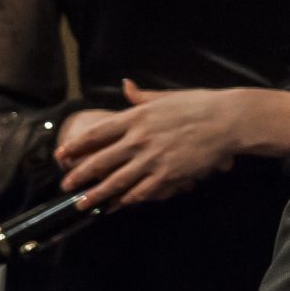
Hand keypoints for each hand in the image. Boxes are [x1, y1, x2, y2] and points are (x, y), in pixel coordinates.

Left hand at [55, 81, 289, 207]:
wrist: (226, 120)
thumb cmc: (198, 104)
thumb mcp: (166, 96)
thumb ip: (141, 96)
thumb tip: (125, 85)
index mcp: (136, 117)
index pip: (97, 134)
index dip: (76, 147)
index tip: (63, 156)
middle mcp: (139, 139)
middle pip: (100, 161)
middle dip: (80, 175)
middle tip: (66, 185)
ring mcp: (152, 159)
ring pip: (116, 181)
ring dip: (97, 194)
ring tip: (83, 203)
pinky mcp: (167, 175)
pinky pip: (141, 191)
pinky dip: (127, 200)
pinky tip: (117, 205)